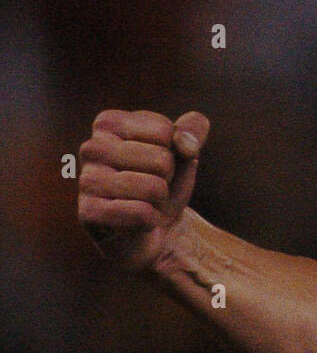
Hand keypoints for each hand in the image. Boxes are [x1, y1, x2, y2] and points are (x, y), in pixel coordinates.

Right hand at [77, 109, 209, 272]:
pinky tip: (136, 222)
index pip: (165, 131)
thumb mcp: (186, 150)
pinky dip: (150, 221)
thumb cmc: (165, 181)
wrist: (156, 229)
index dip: (174, 152)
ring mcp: (86, 181)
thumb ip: (194, 129)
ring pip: (153, 187)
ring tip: (144, 202)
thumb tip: (185, 145)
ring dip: (159, 200)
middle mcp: (91, 147)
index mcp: (109, 123)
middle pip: (162, 160)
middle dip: (167, 178)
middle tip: (152, 187)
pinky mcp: (88, 213)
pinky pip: (140, 213)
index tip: (157, 163)